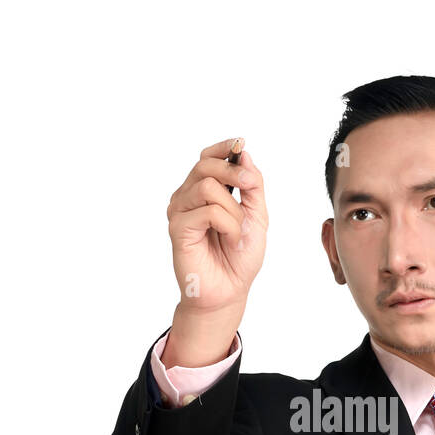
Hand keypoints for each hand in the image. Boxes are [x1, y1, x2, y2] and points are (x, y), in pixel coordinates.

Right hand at [167, 137, 267, 315]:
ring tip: (238, 231)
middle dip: (233, 173)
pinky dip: (229, 225)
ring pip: (208, 187)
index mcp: (205, 192)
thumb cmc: (239, 257)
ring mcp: (180, 212)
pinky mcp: (178, 228)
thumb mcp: (256, 216)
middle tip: (249, 189)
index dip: (224, 147)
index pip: (207, 157)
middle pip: (205, 165)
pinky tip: (231, 240)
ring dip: (234, 209)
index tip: (241, 144)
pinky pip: (208, 211)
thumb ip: (252, 186)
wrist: (229, 291)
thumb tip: (244, 154)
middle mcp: (188, 197)